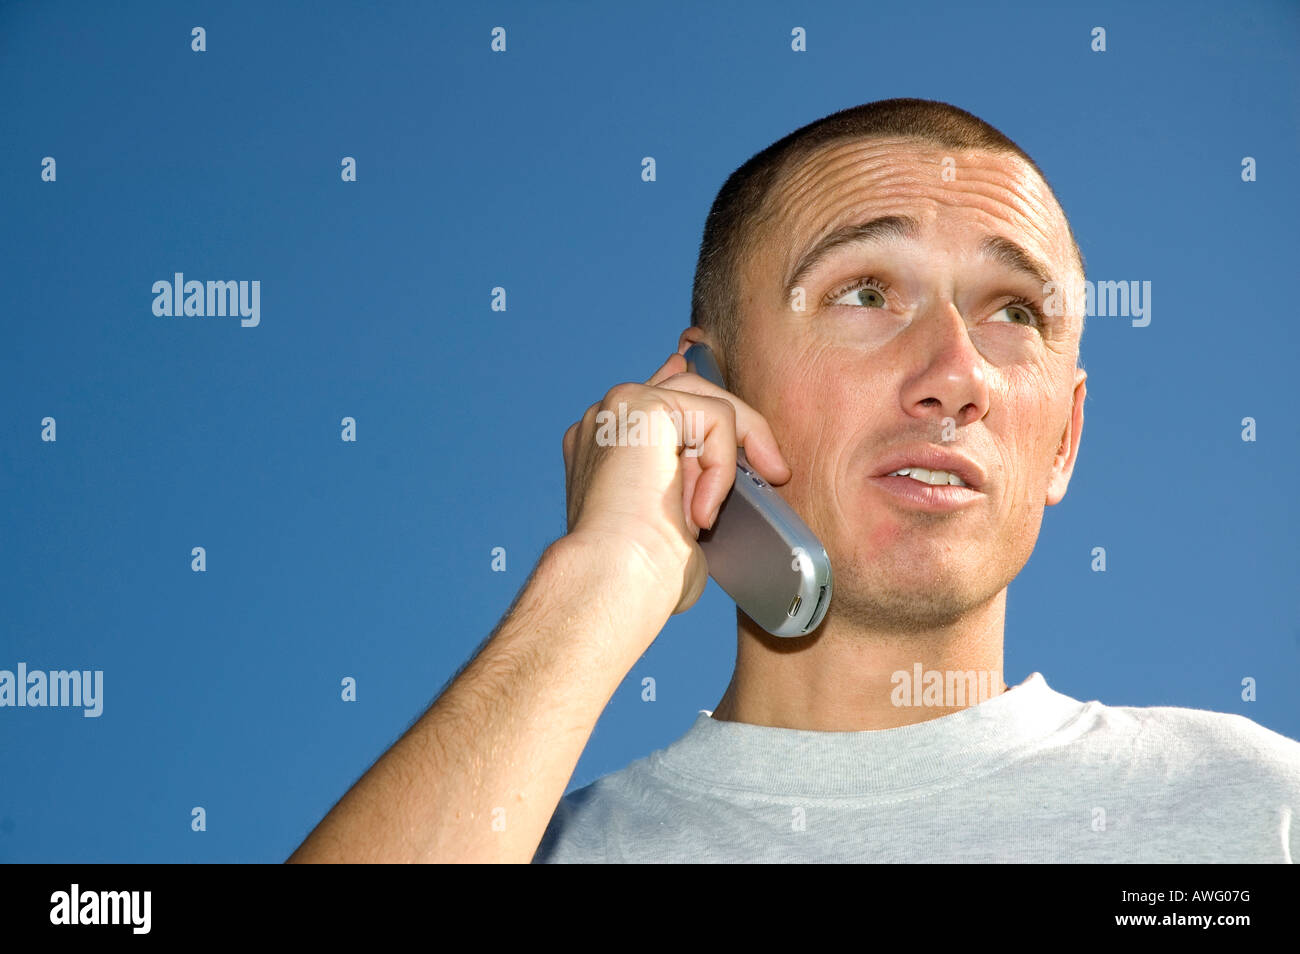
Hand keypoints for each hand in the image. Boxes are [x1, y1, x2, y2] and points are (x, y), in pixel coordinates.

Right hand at [560, 349, 790, 617]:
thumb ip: (690, 493)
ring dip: (732, 452)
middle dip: (733, 430)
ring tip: (735, 501)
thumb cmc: (640, 576)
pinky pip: (714, 417)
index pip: (658, 400)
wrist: (613, 580)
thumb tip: (720, 495)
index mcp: (601, 445)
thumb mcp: (674, 527)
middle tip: (774, 472)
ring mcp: (619, 407)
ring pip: (706, 399)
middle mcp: (605, 419)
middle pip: (688, 391)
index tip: (740, 424)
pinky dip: (722, 466)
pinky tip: (704, 511)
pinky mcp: (641, 405)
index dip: (699, 402)